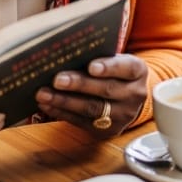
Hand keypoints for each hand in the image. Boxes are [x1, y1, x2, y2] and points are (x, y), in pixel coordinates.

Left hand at [34, 54, 148, 137]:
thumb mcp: (114, 59)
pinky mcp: (108, 130)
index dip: (108, 67)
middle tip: (57, 79)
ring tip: (44, 94)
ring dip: (64, 101)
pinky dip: (62, 112)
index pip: (126, 68)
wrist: (127, 96)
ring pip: (92, 108)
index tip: (91, 66)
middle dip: (79, 84)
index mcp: (137, 71)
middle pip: (106, 90)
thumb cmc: (114, 71)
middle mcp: (134, 94)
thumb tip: (65, 51)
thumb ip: (98, 55)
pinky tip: (47, 105)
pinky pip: (83, 121)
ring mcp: (123, 115)